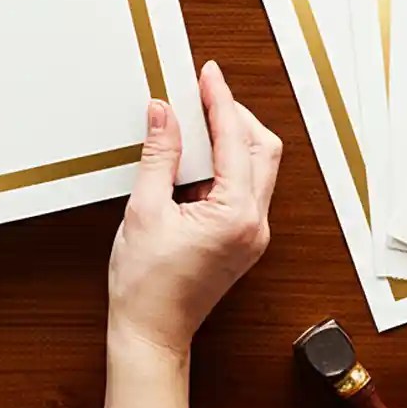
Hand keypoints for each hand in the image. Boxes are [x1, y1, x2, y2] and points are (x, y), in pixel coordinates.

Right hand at [104, 61, 280, 407]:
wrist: (151, 333)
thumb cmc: (146, 287)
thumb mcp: (144, 210)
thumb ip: (158, 156)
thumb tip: (163, 114)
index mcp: (236, 214)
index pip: (235, 140)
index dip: (220, 101)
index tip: (207, 75)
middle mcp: (254, 224)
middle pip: (262, 149)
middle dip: (235, 116)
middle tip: (203, 93)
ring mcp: (252, 234)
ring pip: (257, 168)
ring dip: (232, 139)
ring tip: (195, 121)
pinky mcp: (242, 240)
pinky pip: (245, 188)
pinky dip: (226, 164)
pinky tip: (196, 158)